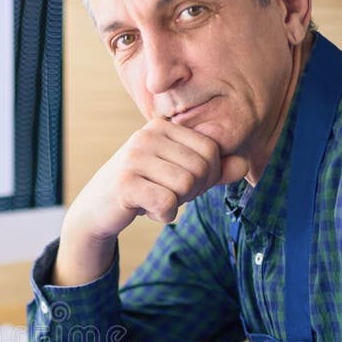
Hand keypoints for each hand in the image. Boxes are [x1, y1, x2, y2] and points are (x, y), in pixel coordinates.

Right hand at [54, 118, 247, 284]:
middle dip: (193, 191)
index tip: (185, 186)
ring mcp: (134, 158)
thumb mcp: (179, 176)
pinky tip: (147, 212)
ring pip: (186, 185)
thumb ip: (213, 171)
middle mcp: (147, 136)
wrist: (97, 210)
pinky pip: (167, 202)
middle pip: (201, 167)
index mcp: (162, 127)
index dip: (208, 176)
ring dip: (178, 203)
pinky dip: (164, 215)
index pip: (211, 149)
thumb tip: (243, 165)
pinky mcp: (125, 183)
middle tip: (170, 197)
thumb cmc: (142, 190)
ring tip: (157, 201)